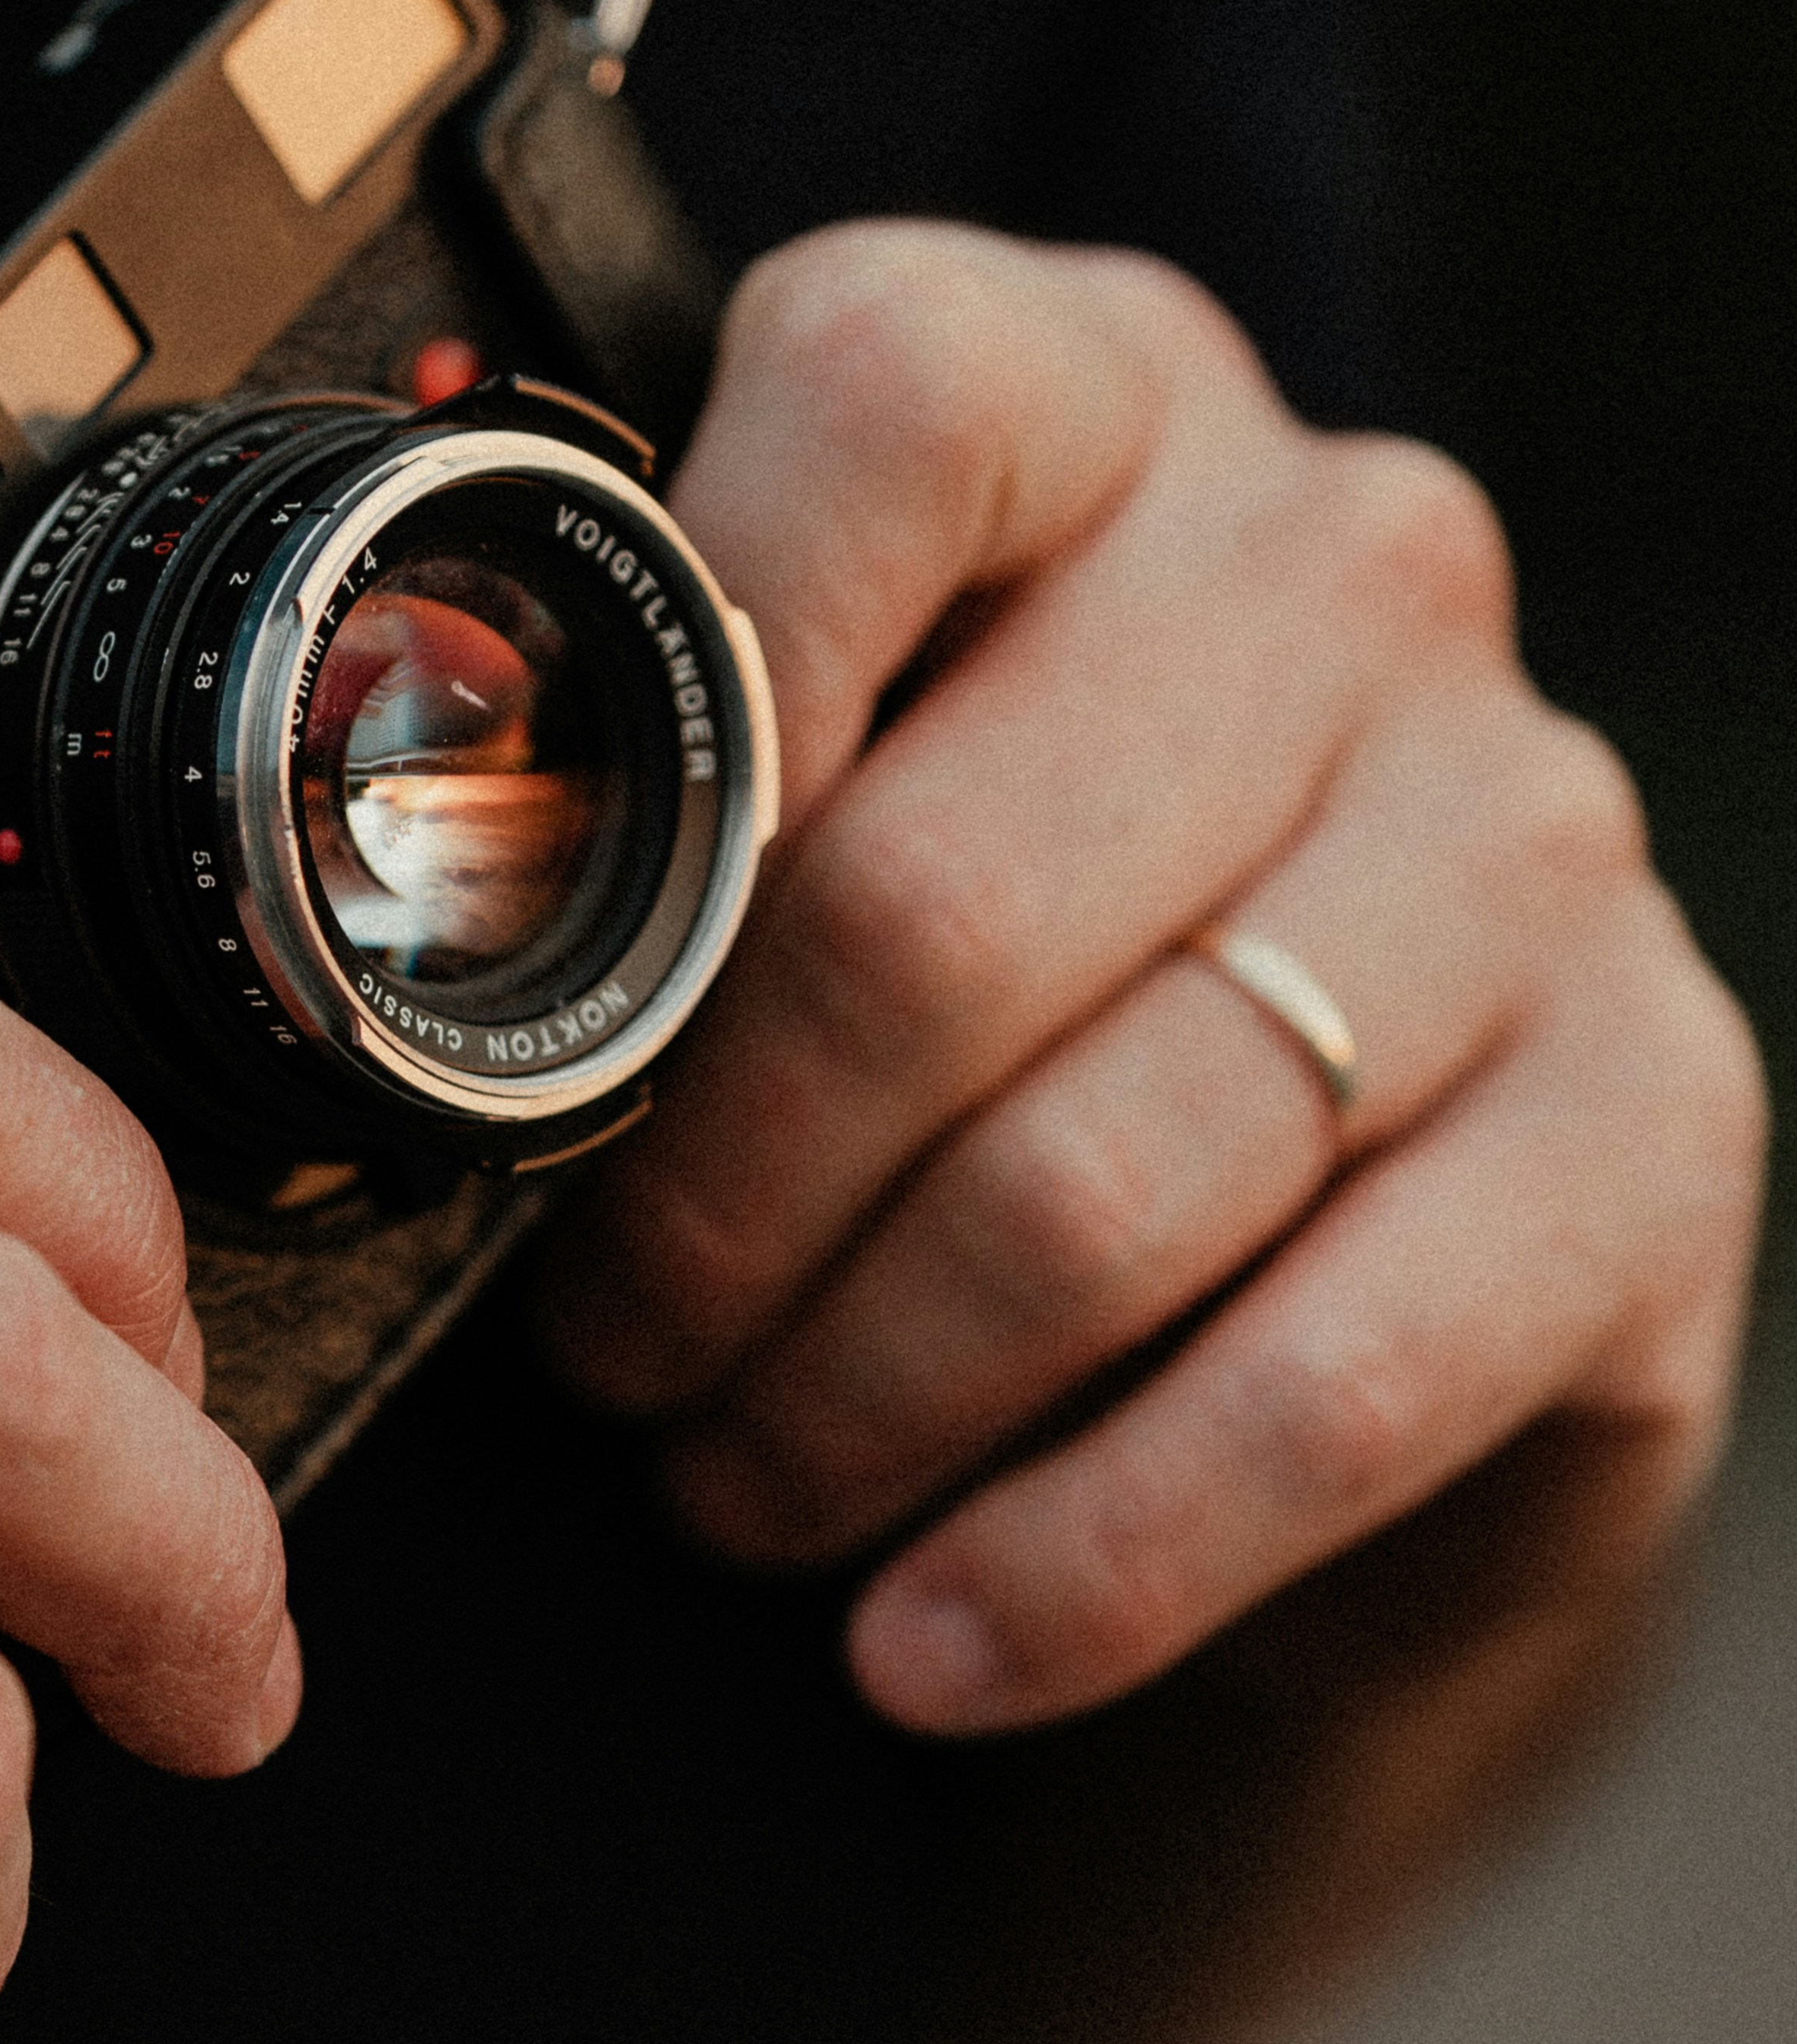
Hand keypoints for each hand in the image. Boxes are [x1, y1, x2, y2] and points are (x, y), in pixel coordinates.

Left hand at [542, 229, 1765, 1731]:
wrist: (1320, 1244)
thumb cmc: (972, 1005)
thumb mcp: (789, 828)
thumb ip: (632, 804)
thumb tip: (392, 940)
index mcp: (1098, 396)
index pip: (886, 406)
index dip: (678, 690)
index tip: (521, 950)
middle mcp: (1350, 564)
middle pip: (924, 905)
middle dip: (695, 1202)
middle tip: (598, 1351)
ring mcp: (1530, 836)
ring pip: (1094, 1183)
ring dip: (848, 1400)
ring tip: (732, 1485)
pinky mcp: (1651, 1118)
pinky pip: (1321, 1389)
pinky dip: (1077, 1564)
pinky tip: (926, 1648)